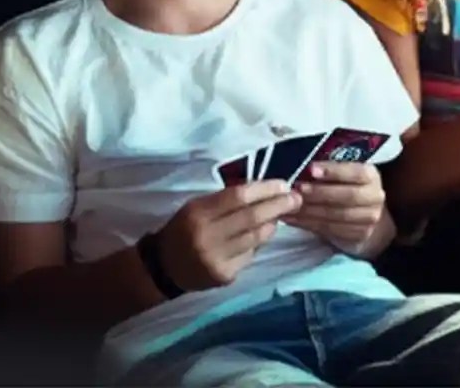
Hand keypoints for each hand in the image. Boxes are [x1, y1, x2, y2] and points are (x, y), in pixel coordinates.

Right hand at [157, 180, 300, 290]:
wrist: (163, 267)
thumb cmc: (185, 228)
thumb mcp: (198, 207)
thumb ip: (227, 200)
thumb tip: (266, 192)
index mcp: (198, 213)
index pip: (238, 197)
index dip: (265, 189)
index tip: (284, 184)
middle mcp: (206, 236)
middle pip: (252, 217)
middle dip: (278, 206)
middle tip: (296, 198)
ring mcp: (215, 259)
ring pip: (256, 238)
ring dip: (272, 225)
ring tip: (279, 216)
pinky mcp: (224, 276)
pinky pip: (250, 255)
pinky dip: (257, 244)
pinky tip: (257, 238)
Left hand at [288, 162, 392, 257]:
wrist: (368, 219)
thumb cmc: (349, 190)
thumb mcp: (346, 177)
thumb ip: (330, 174)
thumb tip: (302, 171)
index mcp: (371, 176)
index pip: (355, 172)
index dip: (334, 171)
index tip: (311, 169)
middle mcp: (375, 197)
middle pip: (348, 196)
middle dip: (320, 193)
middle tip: (297, 190)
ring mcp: (369, 218)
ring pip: (337, 216)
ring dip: (310, 211)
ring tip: (289, 207)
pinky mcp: (359, 235)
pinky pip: (330, 230)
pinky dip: (308, 224)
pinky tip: (293, 219)